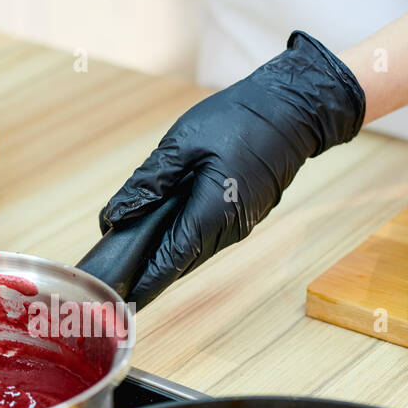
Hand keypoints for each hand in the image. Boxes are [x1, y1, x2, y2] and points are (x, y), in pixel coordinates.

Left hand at [83, 32, 363, 307]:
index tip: (118, 297)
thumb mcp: (183, 143)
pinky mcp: (244, 215)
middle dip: (148, 271)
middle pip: (181, 261)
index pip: (170, 261)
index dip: (143, 281)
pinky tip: (161, 230)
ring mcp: (240, 225)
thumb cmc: (240, 119)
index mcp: (213, 212)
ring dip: (165, 255)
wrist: (293, 109)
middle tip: (114, 275)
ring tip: (129, 256)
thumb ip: (148, 182)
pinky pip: (206, 238)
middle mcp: (229, 228)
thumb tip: (116, 216)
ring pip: (193, 251)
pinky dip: (182, 240)